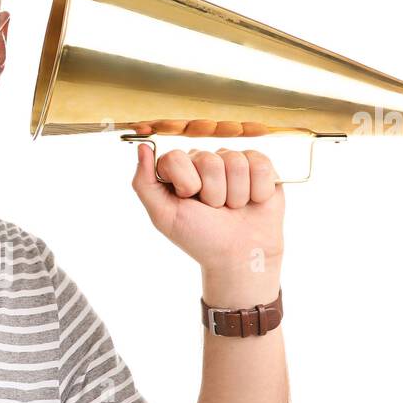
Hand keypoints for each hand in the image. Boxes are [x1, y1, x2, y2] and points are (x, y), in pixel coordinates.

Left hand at [132, 144, 284, 277]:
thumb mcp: (164, 217)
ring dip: (236, 196)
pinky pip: (259, 165)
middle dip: (214, 194)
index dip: (186, 184)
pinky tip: (253, 201)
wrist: (240, 256)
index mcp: (178, 169)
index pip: (176, 158)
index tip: (190, 201)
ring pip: (235, 163)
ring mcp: (232, 161)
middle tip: (215, 210)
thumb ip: (144, 183)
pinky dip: (258, 191)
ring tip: (234, 208)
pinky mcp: (260, 165)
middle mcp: (204, 160)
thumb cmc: (201, 237)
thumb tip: (142, 147)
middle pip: (208, 161)